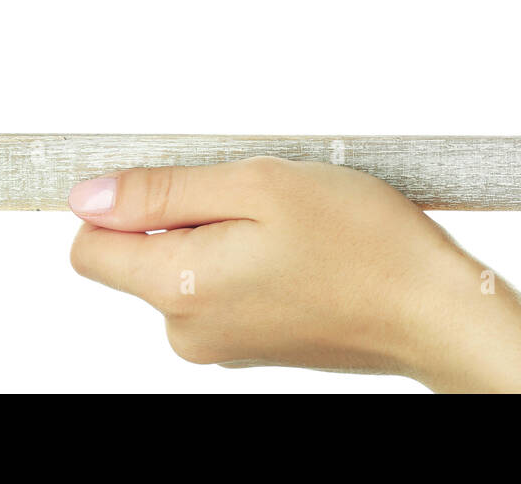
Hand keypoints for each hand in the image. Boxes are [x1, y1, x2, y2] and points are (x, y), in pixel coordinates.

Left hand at [67, 157, 520, 391]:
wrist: (432, 308)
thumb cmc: (362, 243)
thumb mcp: (259, 186)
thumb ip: (164, 191)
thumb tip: (88, 195)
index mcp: (182, 288)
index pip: (88, 249)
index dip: (116, 201)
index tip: (168, 177)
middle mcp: (188, 329)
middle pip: (136, 256)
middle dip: (178, 212)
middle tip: (251, 193)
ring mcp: (220, 342)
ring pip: (181, 266)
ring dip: (217, 231)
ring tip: (284, 219)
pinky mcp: (249, 342)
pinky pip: (217, 285)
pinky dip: (242, 255)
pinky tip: (295, 243)